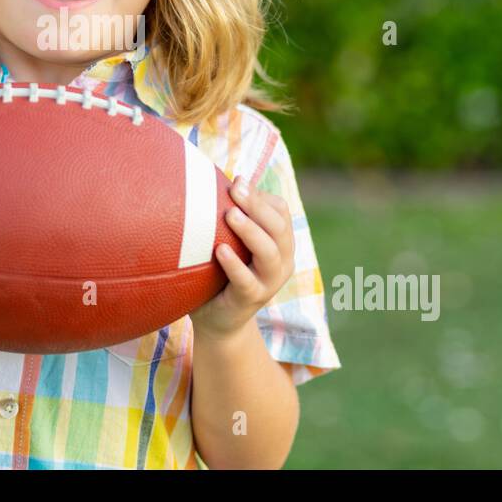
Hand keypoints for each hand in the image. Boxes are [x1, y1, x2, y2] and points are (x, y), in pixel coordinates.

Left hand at [190, 175, 294, 342]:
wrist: (219, 321)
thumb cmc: (222, 272)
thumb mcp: (231, 241)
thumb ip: (232, 216)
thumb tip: (222, 180)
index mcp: (280, 242)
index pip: (280, 211)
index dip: (260, 195)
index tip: (236, 181)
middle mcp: (282, 261)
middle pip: (278, 227)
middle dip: (256, 205)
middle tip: (234, 190)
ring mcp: (269, 283)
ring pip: (269, 253)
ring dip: (250, 230)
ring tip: (230, 214)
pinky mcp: (251, 300)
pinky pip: (246, 281)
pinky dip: (234, 264)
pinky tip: (220, 250)